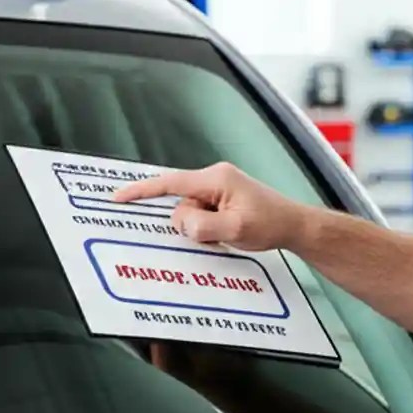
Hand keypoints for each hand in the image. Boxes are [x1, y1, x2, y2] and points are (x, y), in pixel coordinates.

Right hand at [114, 162, 304, 249]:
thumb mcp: (234, 230)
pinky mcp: (223, 198)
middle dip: (190, 224)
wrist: (294, 224)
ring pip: (191, 212)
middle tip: (218, 234)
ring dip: (202, 228)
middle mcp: (215, 178)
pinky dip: (208, 227)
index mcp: (215, 179)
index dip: (142, 191)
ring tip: (228, 234)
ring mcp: (219, 187)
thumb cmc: (269, 223)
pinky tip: (226, 233)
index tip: (118, 197)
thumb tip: (181, 222)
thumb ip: (202, 226)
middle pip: (181, 203)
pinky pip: (202, 213)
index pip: (170, 183)